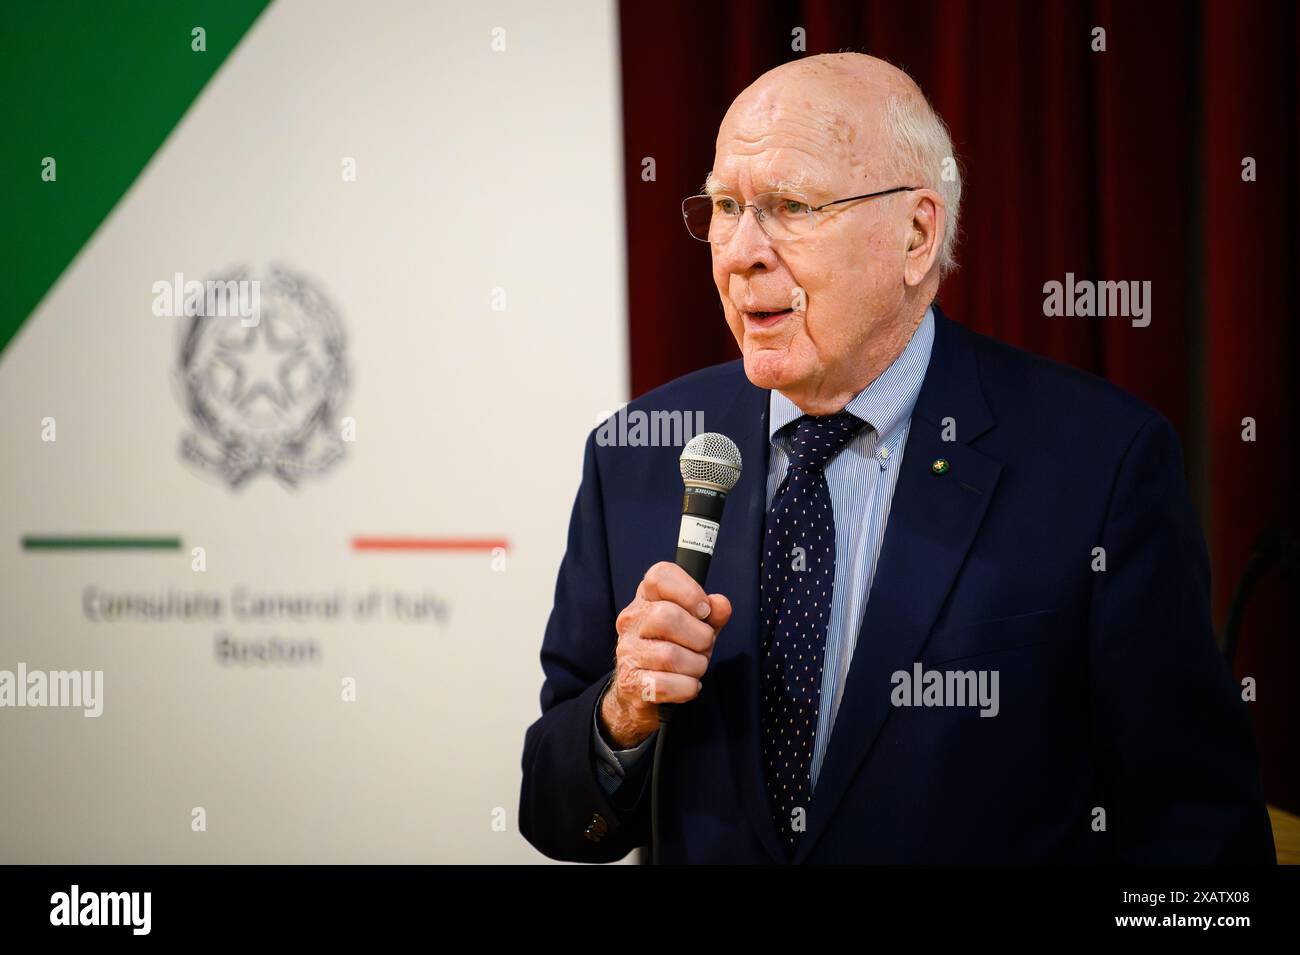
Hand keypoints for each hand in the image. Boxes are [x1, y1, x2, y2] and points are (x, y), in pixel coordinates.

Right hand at [599, 561, 731, 747]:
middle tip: (704, 646)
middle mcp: (631, 620)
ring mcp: (627, 651)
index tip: (704, 610)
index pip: (659, 576)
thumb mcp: (698, 626)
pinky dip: (687, 688)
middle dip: (699, 636)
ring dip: (696, 666)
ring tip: (695, 667)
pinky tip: (687, 685)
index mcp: (647, 598)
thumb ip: (712, 613)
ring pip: (669, 655)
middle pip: (666, 616)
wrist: (642, 690)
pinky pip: (665, 685)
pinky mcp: (630, 683)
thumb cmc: (674, 648)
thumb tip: (720, 604)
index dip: (689, 591)